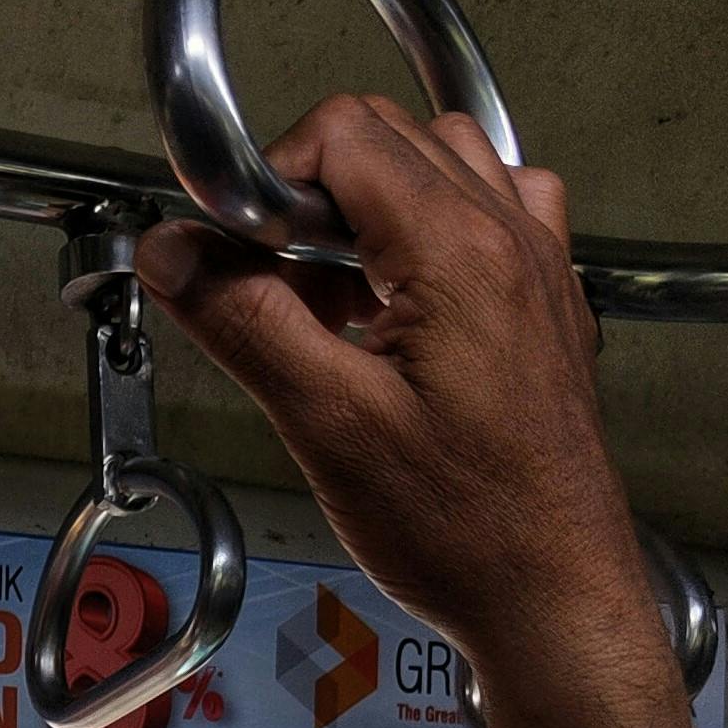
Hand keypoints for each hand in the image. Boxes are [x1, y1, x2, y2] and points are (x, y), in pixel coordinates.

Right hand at [136, 96, 698, 727]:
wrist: (552, 594)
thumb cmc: (465, 528)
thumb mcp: (326, 424)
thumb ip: (244, 319)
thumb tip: (174, 252)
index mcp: (458, 251)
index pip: (343, 133)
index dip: (269, 181)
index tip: (237, 249)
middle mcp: (511, 238)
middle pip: (389, 136)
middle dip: (311, 193)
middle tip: (273, 282)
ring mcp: (539, 265)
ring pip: (442, 163)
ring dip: (371, 207)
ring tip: (332, 298)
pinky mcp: (546, 301)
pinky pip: (490, 212)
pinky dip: (431, 230)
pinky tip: (397, 303)